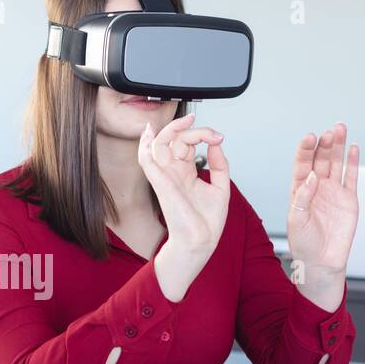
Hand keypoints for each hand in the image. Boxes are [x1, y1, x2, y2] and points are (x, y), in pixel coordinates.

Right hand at [137, 112, 228, 300]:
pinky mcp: (160, 182)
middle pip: (174, 139)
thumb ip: (219, 164)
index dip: (201, 134)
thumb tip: (217, 144)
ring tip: (188, 122)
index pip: (186, 143)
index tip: (218, 137)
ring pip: (159, 143)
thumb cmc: (206, 222)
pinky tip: (148, 133)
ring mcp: (166, 176)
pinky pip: (146, 159)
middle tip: (205, 128)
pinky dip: (144, 145)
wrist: (200, 241)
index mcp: (186, 173)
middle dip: (190, 128)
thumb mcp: (220, 187)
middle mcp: (173, 172)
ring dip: (171, 129)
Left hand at [287, 122, 359, 310]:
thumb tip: (312, 177)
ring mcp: (333, 191)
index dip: (306, 150)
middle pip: (321, 160)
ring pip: (336, 163)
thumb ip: (303, 197)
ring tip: (340, 129)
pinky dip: (353, 162)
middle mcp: (317, 187)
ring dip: (338, 147)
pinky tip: (353, 148)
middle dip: (324, 144)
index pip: (303, 164)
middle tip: (329, 131)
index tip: (309, 137)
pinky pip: (352, 176)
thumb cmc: (303, 244)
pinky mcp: (349, 199)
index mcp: (300, 190)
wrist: (322, 262)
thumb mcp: (297, 220)